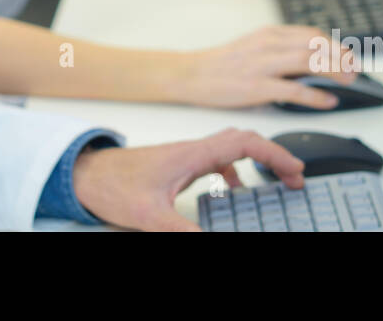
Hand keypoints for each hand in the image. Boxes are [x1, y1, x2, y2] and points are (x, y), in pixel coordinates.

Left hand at [72, 127, 304, 230]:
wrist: (86, 175)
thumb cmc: (112, 186)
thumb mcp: (149, 216)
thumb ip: (181, 232)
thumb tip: (208, 239)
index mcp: (191, 155)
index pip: (243, 142)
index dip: (273, 154)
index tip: (294, 172)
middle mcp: (192, 151)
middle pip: (243, 142)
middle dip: (274, 156)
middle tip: (295, 179)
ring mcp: (186, 156)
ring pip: (231, 149)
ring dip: (257, 163)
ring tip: (276, 183)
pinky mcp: (179, 165)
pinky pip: (216, 161)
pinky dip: (235, 171)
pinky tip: (234, 191)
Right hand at [173, 24, 356, 108]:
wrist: (192, 73)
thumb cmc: (222, 63)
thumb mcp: (254, 45)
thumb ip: (279, 48)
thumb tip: (309, 59)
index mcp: (269, 33)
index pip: (312, 34)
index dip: (335, 45)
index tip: (348, 55)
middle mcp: (268, 44)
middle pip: (315, 45)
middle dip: (341, 57)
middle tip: (356, 70)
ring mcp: (262, 65)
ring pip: (308, 62)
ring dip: (334, 71)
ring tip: (350, 82)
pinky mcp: (256, 87)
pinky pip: (293, 89)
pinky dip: (315, 95)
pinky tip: (328, 101)